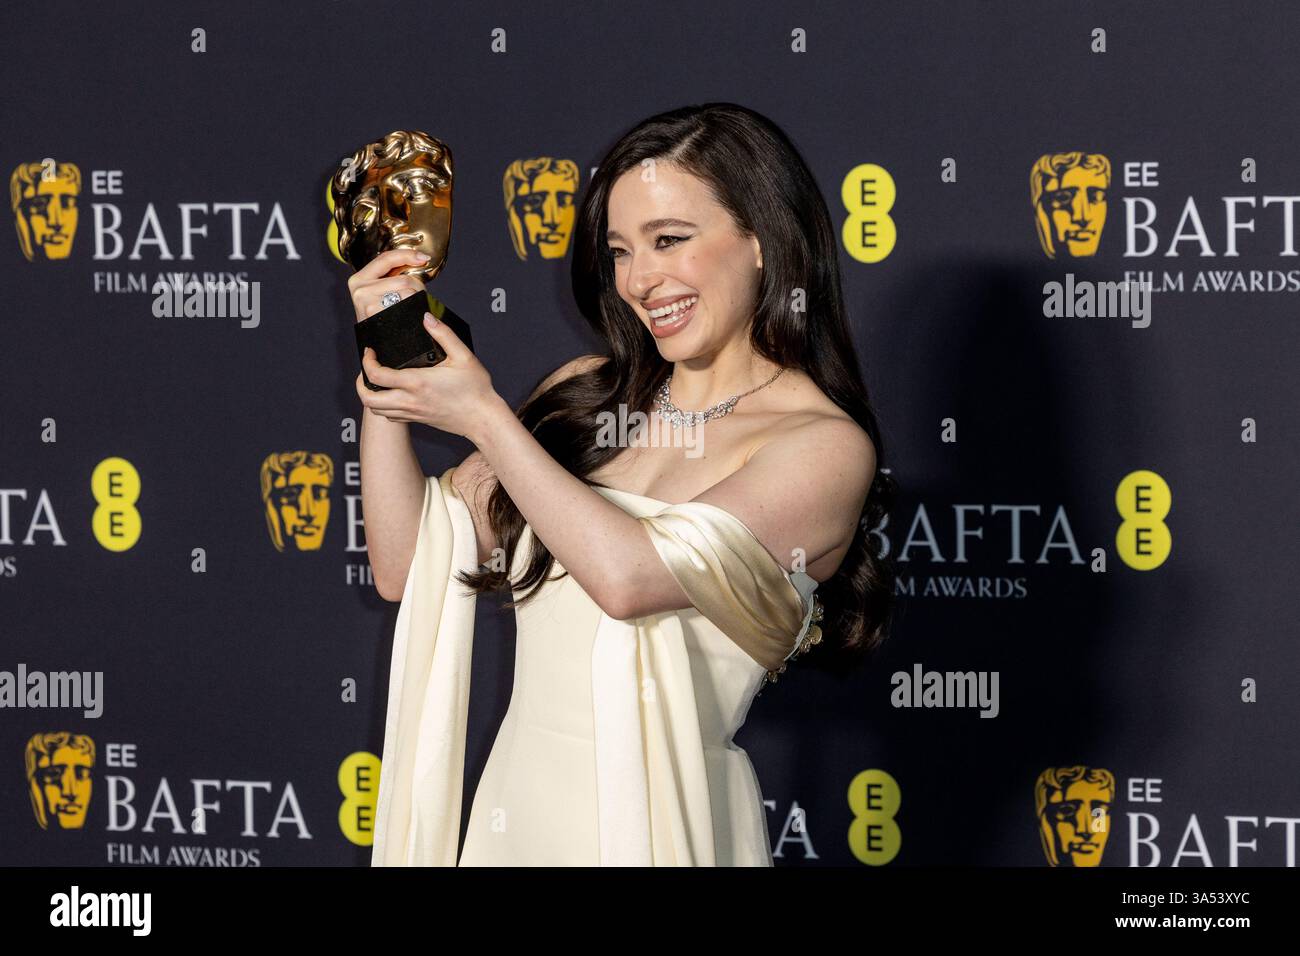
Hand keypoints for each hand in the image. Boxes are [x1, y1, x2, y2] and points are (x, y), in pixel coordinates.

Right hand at [347, 248, 429, 322]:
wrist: (378, 347)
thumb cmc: (381, 318)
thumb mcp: (377, 292)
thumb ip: (389, 274)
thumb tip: (417, 258)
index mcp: (358, 280)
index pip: (386, 259)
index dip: (407, 255)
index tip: (424, 258)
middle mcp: (360, 291)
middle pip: (403, 279)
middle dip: (417, 287)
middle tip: (416, 298)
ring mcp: (368, 304)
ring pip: (408, 292)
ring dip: (417, 299)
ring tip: (411, 308)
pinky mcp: (378, 316)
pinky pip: (408, 305)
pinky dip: (415, 309)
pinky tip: (411, 315)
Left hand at [355, 313, 499, 442]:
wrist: (483, 419)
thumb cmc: (476, 389)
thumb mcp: (464, 356)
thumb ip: (444, 334)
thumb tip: (427, 318)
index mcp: (417, 382)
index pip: (376, 375)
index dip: (367, 361)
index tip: (371, 351)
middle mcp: (410, 400)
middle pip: (368, 399)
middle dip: (359, 383)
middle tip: (367, 368)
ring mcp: (412, 413)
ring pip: (376, 410)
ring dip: (370, 395)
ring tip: (376, 380)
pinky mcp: (417, 420)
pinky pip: (389, 417)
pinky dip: (383, 406)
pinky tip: (391, 394)